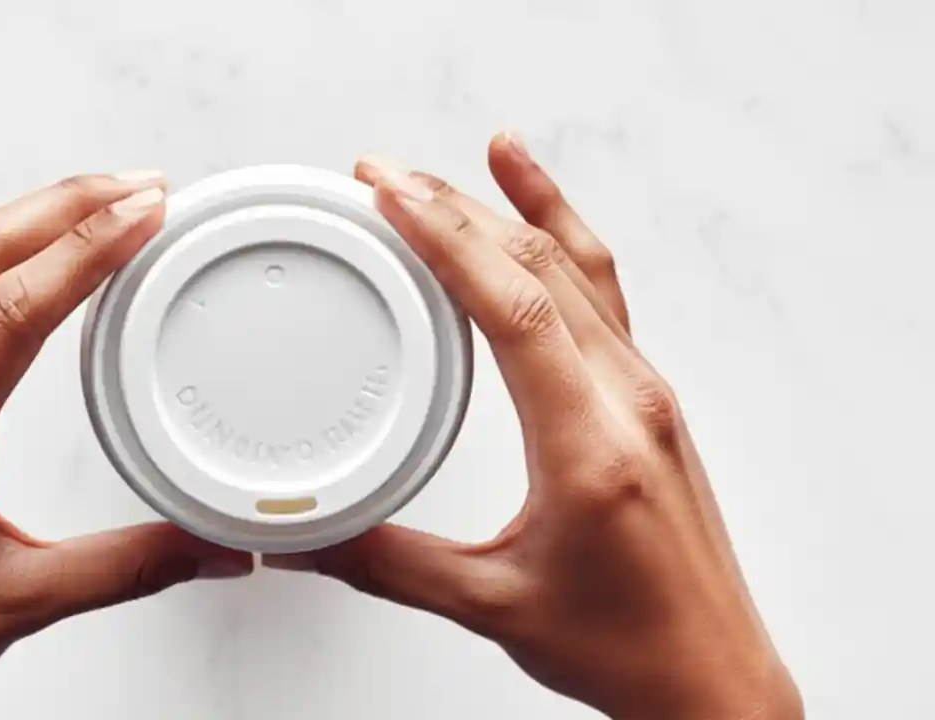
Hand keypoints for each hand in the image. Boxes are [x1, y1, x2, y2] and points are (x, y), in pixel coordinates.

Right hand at [264, 134, 801, 718]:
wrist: (712, 679)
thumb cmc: (628, 647)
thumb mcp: (492, 604)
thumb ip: (389, 564)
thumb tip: (313, 539)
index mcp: (592, 447)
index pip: (518, 310)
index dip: (449, 239)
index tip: (392, 193)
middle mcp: (630, 404)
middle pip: (544, 269)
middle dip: (458, 208)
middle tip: (387, 173)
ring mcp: (646, 395)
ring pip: (581, 269)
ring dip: (514, 210)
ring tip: (462, 162)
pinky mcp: (647, 400)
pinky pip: (606, 295)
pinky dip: (566, 240)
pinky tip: (538, 216)